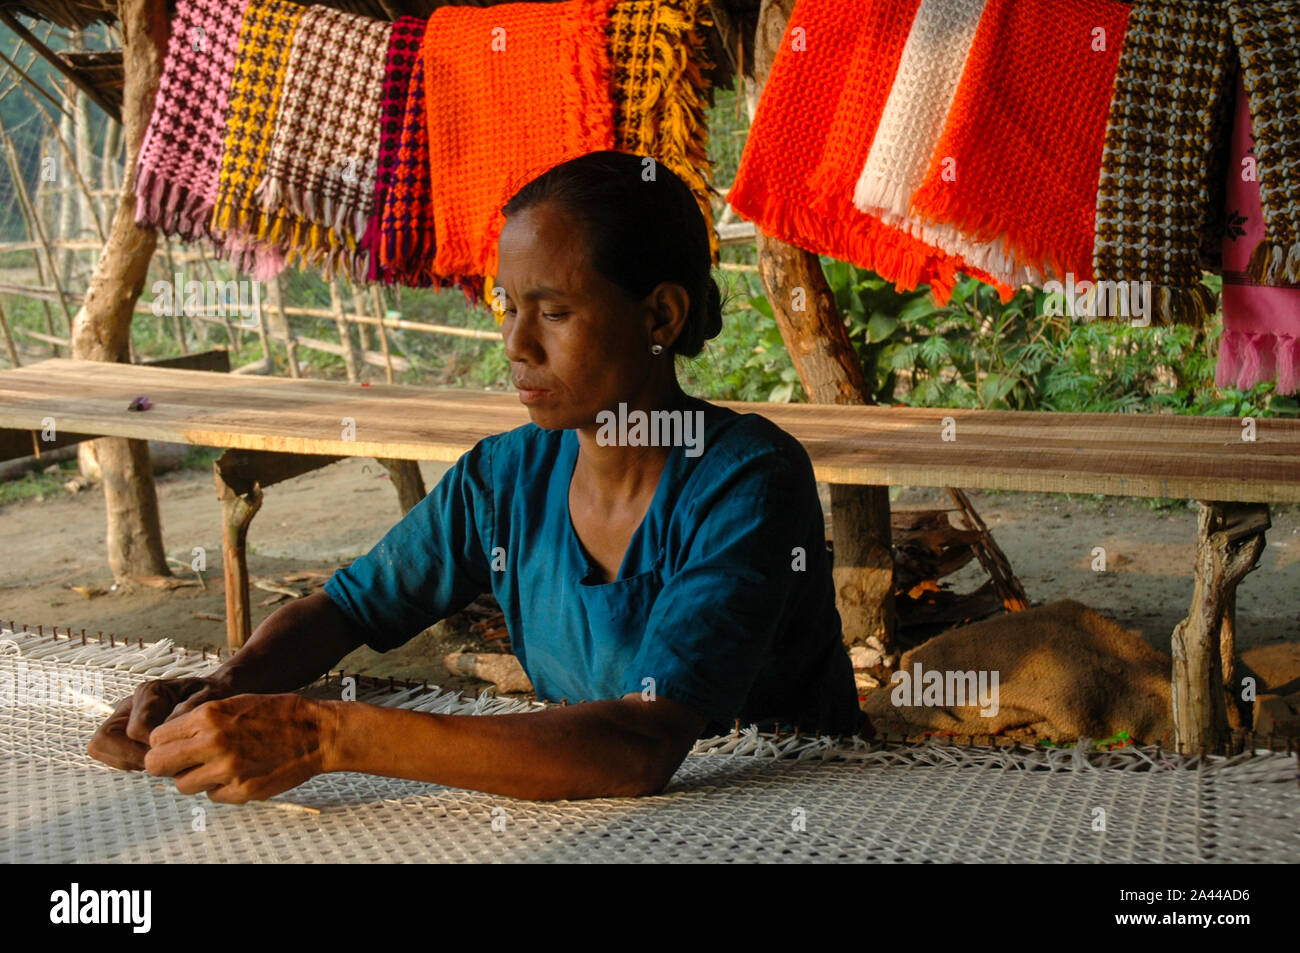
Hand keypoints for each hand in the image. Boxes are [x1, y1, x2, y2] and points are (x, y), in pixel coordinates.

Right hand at [87, 676, 232, 770]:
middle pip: (104, 738)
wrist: (213, 692)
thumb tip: (166, 726)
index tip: (176, 749)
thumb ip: (190, 710)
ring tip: (157, 759)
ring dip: (126, 760)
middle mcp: (131, 703)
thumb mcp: (212, 699)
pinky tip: (152, 758)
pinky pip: (106, 753)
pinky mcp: (121, 731)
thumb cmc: (214, 696)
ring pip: (100, 746)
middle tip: (159, 760)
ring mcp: (122, 717)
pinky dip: (126, 761)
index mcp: (151, 692)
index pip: (137, 730)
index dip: (154, 747)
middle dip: (130, 756)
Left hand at [143, 693, 329, 803]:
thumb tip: (168, 740)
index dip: (163, 744)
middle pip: (158, 765)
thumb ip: (199, 720)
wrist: (316, 733)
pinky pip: (212, 796)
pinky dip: (220, 787)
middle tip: (181, 762)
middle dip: (166, 765)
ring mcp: (227, 769)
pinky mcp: (241, 791)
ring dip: (195, 777)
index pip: (156, 739)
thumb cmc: (277, 714)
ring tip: (217, 766)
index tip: (173, 746)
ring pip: (183, 785)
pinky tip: (239, 773)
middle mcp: (213, 742)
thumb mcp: (234, 703)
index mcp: (209, 716)